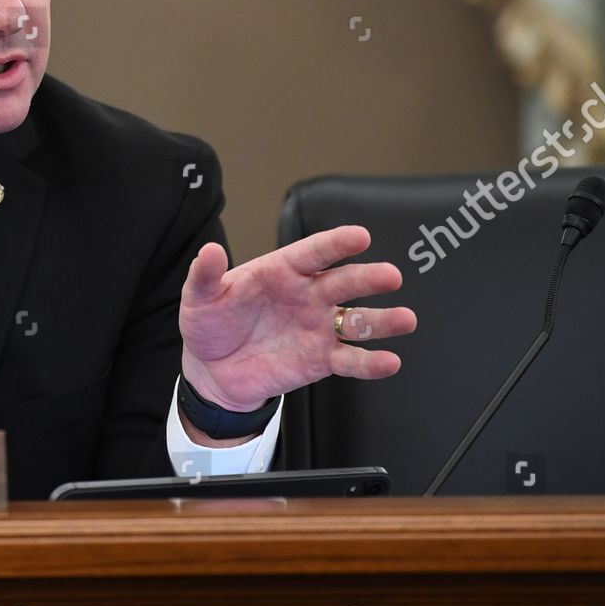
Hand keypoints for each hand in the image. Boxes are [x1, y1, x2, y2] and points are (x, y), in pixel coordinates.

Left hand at [178, 225, 416, 412]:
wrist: (212, 370)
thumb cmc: (210, 324)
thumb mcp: (199, 297)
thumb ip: (205, 274)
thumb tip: (209, 251)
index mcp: (282, 271)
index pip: (313, 253)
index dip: (336, 244)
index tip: (360, 236)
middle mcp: (308, 295)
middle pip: (343, 283)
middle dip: (368, 279)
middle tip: (390, 276)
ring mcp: (318, 327)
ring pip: (357, 321)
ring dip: (382, 320)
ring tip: (405, 319)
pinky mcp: (321, 360)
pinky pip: (350, 360)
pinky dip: (371, 363)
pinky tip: (389, 361)